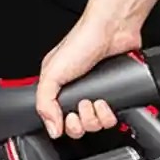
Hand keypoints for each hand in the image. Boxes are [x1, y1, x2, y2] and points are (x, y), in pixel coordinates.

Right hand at [36, 16, 141, 138]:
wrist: (112, 31)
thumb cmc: (81, 41)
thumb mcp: (51, 72)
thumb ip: (45, 102)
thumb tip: (51, 128)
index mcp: (58, 89)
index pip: (57, 120)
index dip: (63, 125)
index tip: (67, 116)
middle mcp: (77, 94)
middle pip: (78, 128)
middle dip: (81, 122)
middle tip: (83, 105)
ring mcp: (96, 96)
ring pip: (96, 126)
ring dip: (95, 118)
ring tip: (95, 101)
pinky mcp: (114, 96)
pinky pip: (112, 119)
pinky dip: (109, 115)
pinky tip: (106, 102)